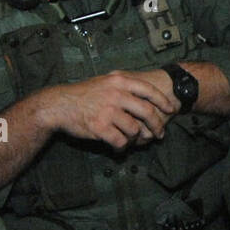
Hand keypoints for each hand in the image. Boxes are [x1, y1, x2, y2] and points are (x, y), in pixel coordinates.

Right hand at [43, 71, 179, 148]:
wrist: (59, 105)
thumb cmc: (83, 94)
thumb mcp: (104, 82)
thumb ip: (124, 85)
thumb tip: (146, 95)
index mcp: (119, 81)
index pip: (149, 91)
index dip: (163, 101)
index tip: (171, 110)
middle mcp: (116, 94)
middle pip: (147, 112)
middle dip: (157, 125)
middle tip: (159, 134)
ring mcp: (108, 111)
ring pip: (134, 129)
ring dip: (135, 138)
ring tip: (129, 140)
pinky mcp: (100, 127)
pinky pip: (121, 142)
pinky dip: (122, 147)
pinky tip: (118, 147)